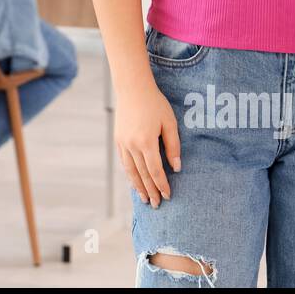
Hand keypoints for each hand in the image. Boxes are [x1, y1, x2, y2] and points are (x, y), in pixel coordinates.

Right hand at [116, 79, 180, 207]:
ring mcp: (123, 143)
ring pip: (131, 171)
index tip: (168, 196)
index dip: (162, 185)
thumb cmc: (155, 104)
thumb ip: (173, 146)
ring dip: (138, 186)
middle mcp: (132, 145)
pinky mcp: (118, 140)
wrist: (132, 88)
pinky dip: (130, 174)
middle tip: (156, 205)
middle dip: (150, 191)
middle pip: (143, 175)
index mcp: (146, 142)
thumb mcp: (169, 123)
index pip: (155, 171)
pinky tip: (134, 181)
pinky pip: (124, 162)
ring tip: (144, 198)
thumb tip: (176, 168)